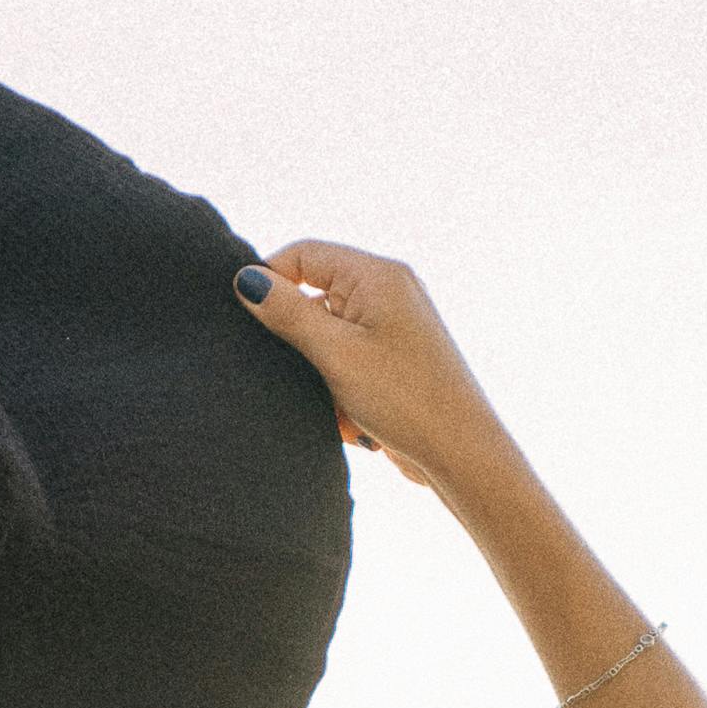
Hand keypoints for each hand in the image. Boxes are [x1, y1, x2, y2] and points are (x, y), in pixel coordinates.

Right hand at [234, 241, 511, 490]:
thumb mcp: (335, 353)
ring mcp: (391, 327)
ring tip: (339, 407)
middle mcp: (387, 292)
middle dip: (299, 344)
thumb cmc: (405, 398)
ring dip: (319, 377)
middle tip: (302, 376)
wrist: (459, 452)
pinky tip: (353, 421)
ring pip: (325, 340)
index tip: (249, 322)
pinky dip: (338, 391)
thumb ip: (287, 313)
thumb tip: (247, 280)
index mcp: (377, 276)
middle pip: (313, 298)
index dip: (270, 280)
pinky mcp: (392, 360)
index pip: (304, 254)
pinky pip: (345, 364)